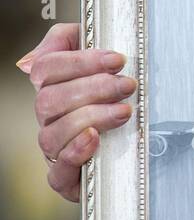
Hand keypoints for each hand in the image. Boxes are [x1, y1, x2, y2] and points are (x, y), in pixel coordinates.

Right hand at [17, 23, 136, 202]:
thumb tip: (31, 60)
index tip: (118, 59)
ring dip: (91, 117)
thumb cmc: (115, 96)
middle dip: (93, 88)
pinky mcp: (67, 179)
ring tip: (124, 112)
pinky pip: (58, 171)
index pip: (47, 68)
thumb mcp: (98, 59)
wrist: (136, 148)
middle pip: (51, 99)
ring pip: (54, 133)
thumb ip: (68, 41)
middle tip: (128, 85)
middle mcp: (48, 118)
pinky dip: (75, 153)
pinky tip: (95, 139)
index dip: (81, 61)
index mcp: (52, 88)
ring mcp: (55, 149)